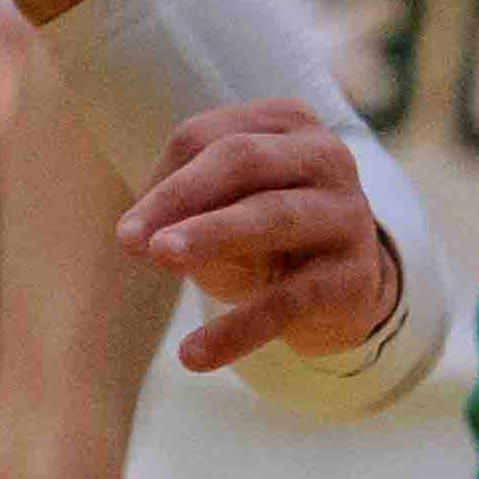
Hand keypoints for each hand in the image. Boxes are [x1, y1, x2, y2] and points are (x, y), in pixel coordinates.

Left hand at [118, 102, 403, 374]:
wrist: (343, 289)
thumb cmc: (265, 234)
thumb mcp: (222, 210)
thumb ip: (184, 211)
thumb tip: (140, 238)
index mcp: (284, 124)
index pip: (208, 136)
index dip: (161, 182)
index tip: (128, 232)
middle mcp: (323, 155)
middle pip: (242, 159)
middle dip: (180, 196)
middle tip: (127, 239)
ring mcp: (345, 212)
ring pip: (272, 215)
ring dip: (212, 234)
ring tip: (161, 257)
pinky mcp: (352, 276)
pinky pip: (288, 300)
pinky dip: (238, 329)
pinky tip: (194, 354)